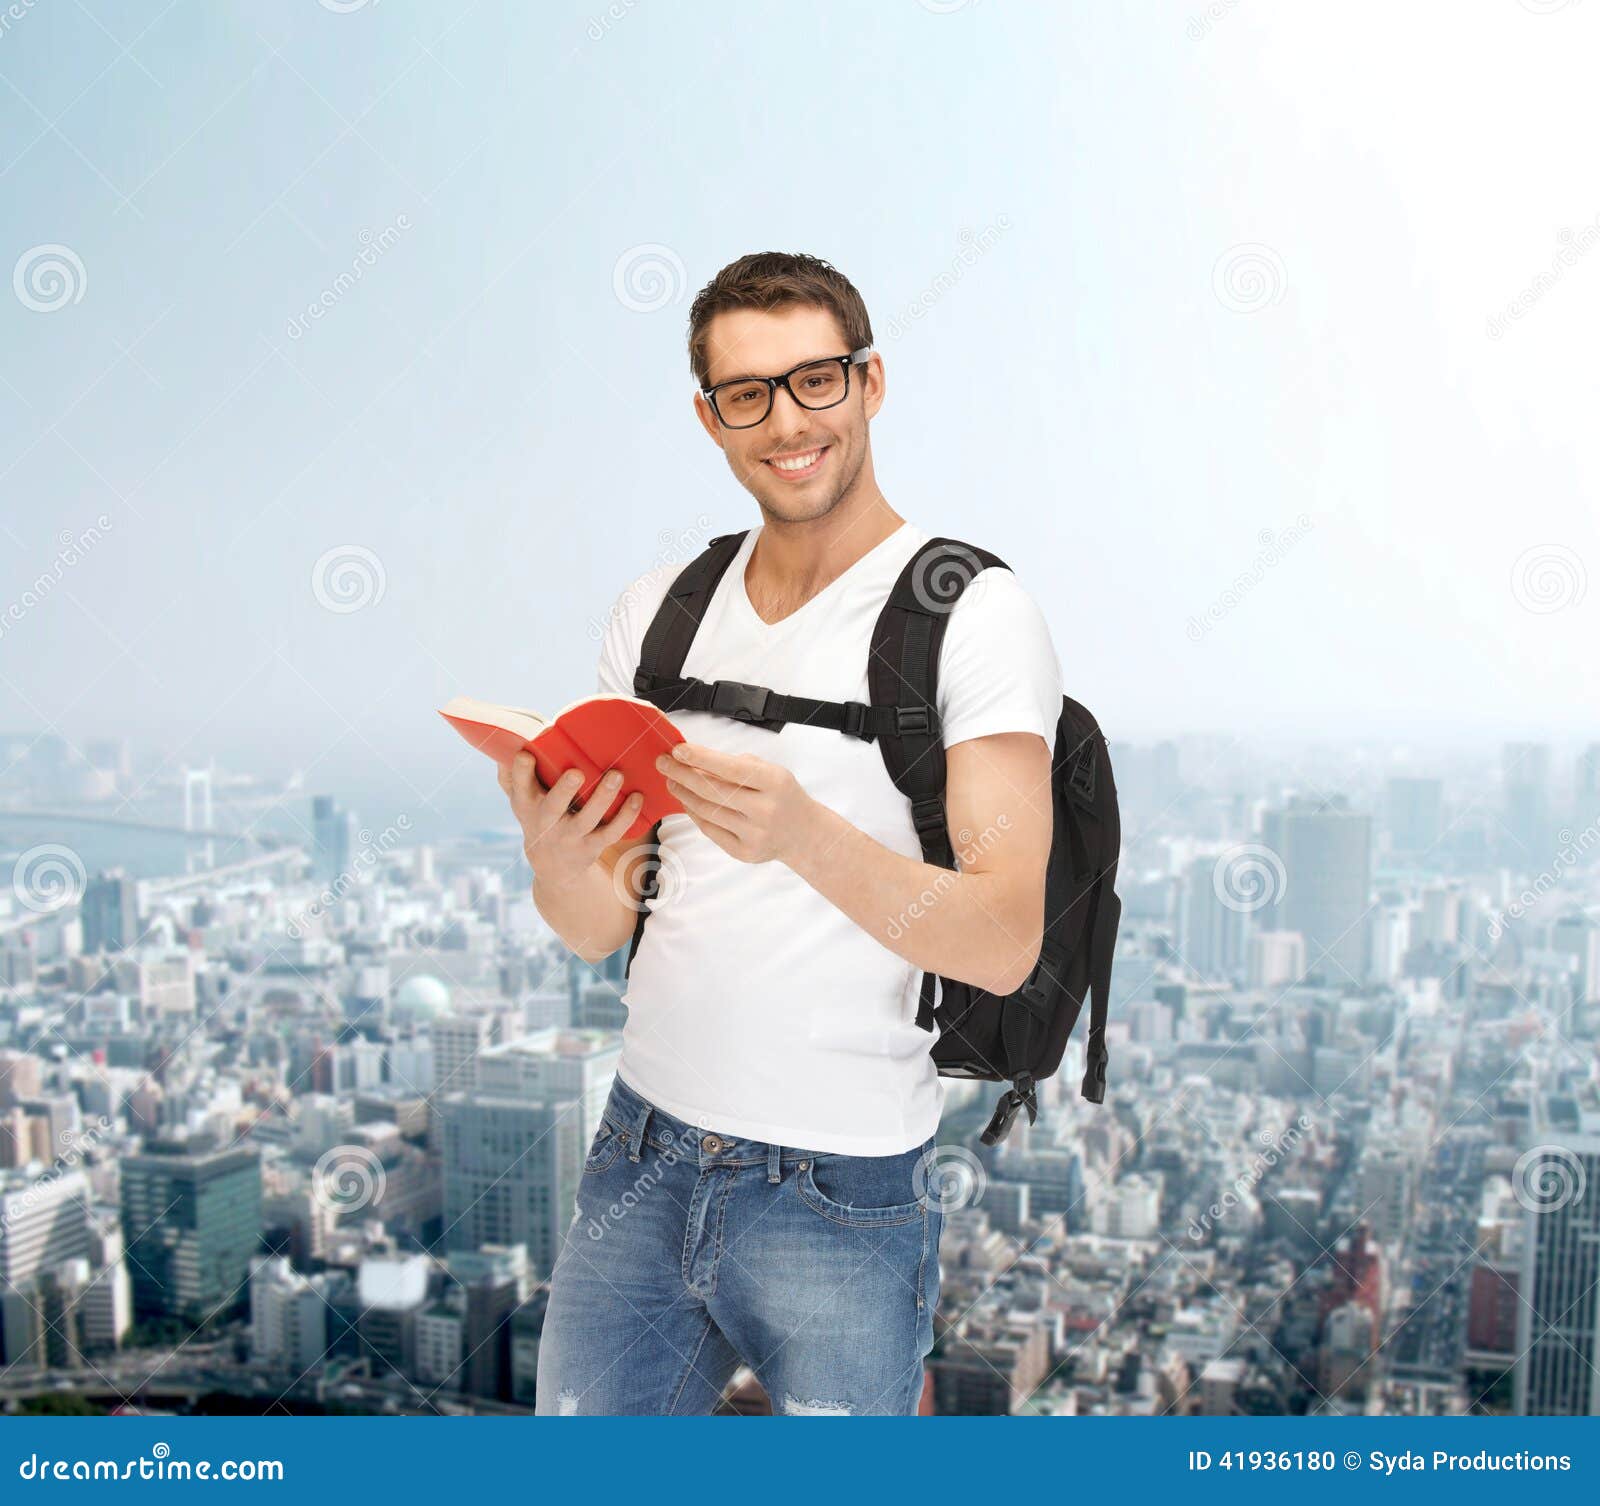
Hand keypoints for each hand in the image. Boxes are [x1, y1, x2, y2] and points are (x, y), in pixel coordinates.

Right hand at [498, 753, 642, 888]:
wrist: (552, 865)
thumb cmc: (539, 814)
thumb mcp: (522, 798)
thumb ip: (514, 772)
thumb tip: (511, 740)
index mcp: (527, 803)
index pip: (519, 786)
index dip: (521, 772)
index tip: (525, 754)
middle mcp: (547, 821)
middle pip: (554, 806)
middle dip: (564, 790)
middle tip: (576, 772)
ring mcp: (570, 836)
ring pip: (587, 819)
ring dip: (603, 797)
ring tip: (617, 775)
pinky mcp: (592, 846)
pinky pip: (611, 833)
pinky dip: (626, 816)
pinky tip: (637, 796)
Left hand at [655, 742, 822, 865]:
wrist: (804, 834)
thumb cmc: (782, 795)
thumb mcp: (771, 772)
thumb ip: (737, 766)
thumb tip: (696, 760)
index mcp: (774, 783)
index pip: (730, 768)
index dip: (700, 758)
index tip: (677, 749)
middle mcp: (765, 810)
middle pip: (713, 791)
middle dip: (682, 774)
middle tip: (663, 763)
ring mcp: (754, 834)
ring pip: (707, 811)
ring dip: (684, 794)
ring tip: (671, 781)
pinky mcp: (744, 852)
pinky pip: (710, 830)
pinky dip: (694, 813)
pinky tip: (687, 801)